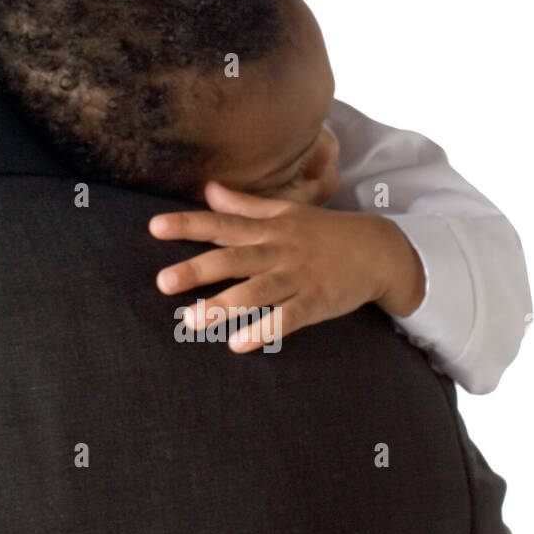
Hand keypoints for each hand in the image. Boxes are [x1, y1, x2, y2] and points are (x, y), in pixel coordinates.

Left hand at [148, 180, 424, 352]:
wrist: (379, 249)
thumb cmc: (322, 231)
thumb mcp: (284, 211)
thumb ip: (243, 204)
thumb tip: (208, 188)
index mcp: (266, 228)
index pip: (220, 223)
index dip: (187, 224)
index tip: (154, 227)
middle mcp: (277, 251)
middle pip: (232, 259)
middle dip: (197, 270)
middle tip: (162, 282)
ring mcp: (297, 277)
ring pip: (255, 291)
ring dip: (223, 306)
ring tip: (190, 321)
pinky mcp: (316, 302)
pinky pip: (287, 318)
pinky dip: (264, 330)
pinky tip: (239, 344)